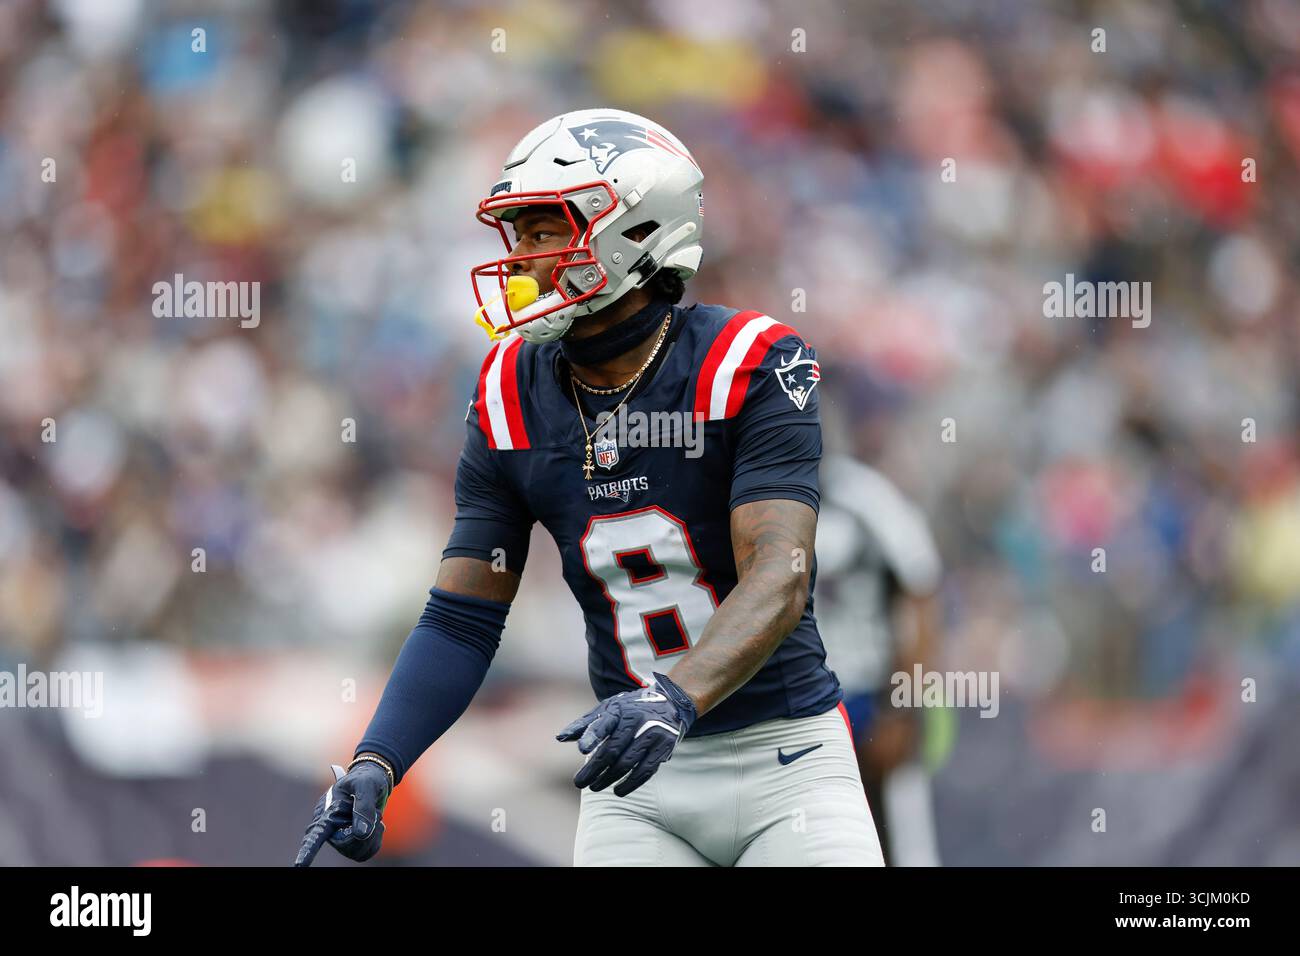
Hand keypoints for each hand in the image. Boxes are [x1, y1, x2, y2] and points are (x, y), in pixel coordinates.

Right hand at [293, 758, 391, 865]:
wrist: (375, 782)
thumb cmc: (365, 779)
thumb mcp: (365, 785)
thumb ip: (363, 806)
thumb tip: (361, 834)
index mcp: (326, 813)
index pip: (315, 835)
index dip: (307, 851)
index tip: (298, 866)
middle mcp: (330, 829)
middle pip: (345, 846)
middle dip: (365, 834)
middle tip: (376, 815)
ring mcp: (342, 837)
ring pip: (357, 852)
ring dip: (372, 836)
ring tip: (375, 817)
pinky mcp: (353, 843)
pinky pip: (366, 852)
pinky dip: (376, 840)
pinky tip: (376, 827)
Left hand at [556, 672, 696, 796]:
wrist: (670, 702)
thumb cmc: (630, 708)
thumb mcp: (608, 708)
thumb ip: (585, 724)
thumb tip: (560, 738)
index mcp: (619, 709)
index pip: (604, 723)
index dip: (593, 736)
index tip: (582, 750)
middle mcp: (637, 720)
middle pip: (613, 749)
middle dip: (594, 768)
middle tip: (579, 782)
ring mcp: (652, 734)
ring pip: (627, 762)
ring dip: (609, 778)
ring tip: (594, 787)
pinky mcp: (664, 747)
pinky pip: (646, 770)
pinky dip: (631, 784)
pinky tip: (618, 791)